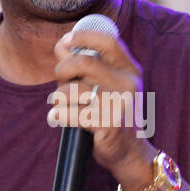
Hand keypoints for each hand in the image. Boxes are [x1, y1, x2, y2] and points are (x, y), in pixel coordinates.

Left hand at [50, 28, 154, 187]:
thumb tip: (62, 45)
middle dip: (62, 71)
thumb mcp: (107, 86)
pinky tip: (59, 118)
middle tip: (61, 82)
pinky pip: (70, 113)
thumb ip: (86, 66)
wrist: (131, 153)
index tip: (66, 41)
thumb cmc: (113, 116)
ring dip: (59, 99)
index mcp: (129, 70)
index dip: (83, 37)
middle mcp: (127, 84)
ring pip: (71, 90)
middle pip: (82, 63)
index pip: (108, 42)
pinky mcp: (108, 124)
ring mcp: (119, 104)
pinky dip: (58, 116)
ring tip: (62, 107)